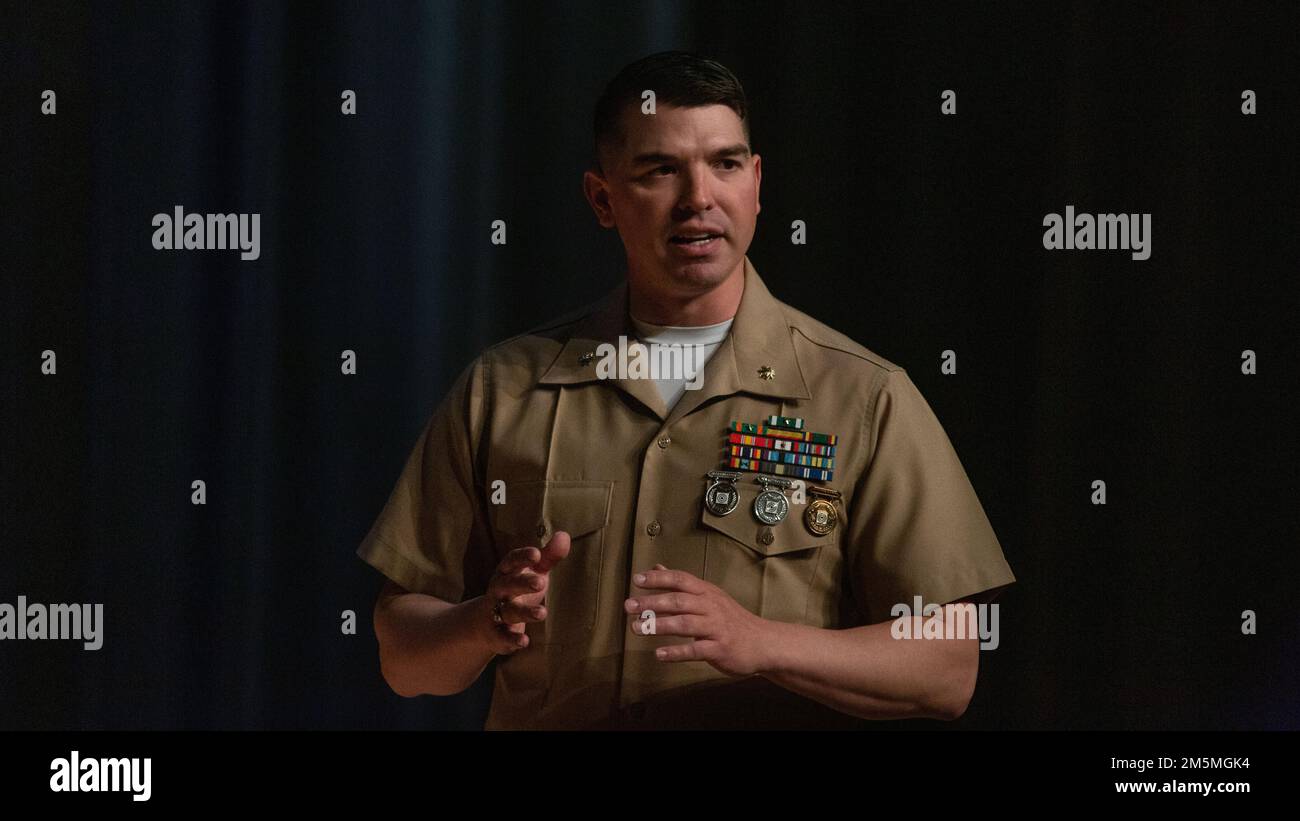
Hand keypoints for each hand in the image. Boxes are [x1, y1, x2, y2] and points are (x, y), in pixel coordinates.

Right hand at [482, 531, 570, 654]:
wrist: (484, 624)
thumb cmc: (517, 592)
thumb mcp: (532, 573)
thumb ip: (548, 557)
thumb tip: (564, 535)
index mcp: (506, 573)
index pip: (511, 561)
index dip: (522, 557)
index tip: (536, 554)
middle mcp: (498, 592)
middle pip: (507, 585)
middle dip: (522, 583)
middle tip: (541, 582)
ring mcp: (496, 613)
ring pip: (507, 611)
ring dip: (524, 612)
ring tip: (542, 613)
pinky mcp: (497, 635)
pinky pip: (502, 637)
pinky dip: (512, 640)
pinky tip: (524, 641)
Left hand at [624, 564, 771, 676]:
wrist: (763, 642)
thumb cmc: (731, 619)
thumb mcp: (709, 597)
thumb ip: (681, 585)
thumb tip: (657, 568)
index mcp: (707, 592)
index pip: (681, 579)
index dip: (659, 579)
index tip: (637, 579)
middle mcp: (711, 607)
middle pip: (679, 601)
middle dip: (652, 602)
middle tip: (629, 605)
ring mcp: (716, 628)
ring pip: (685, 624)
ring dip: (659, 626)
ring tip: (637, 628)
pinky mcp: (719, 649)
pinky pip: (695, 650)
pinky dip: (676, 652)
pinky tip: (659, 654)